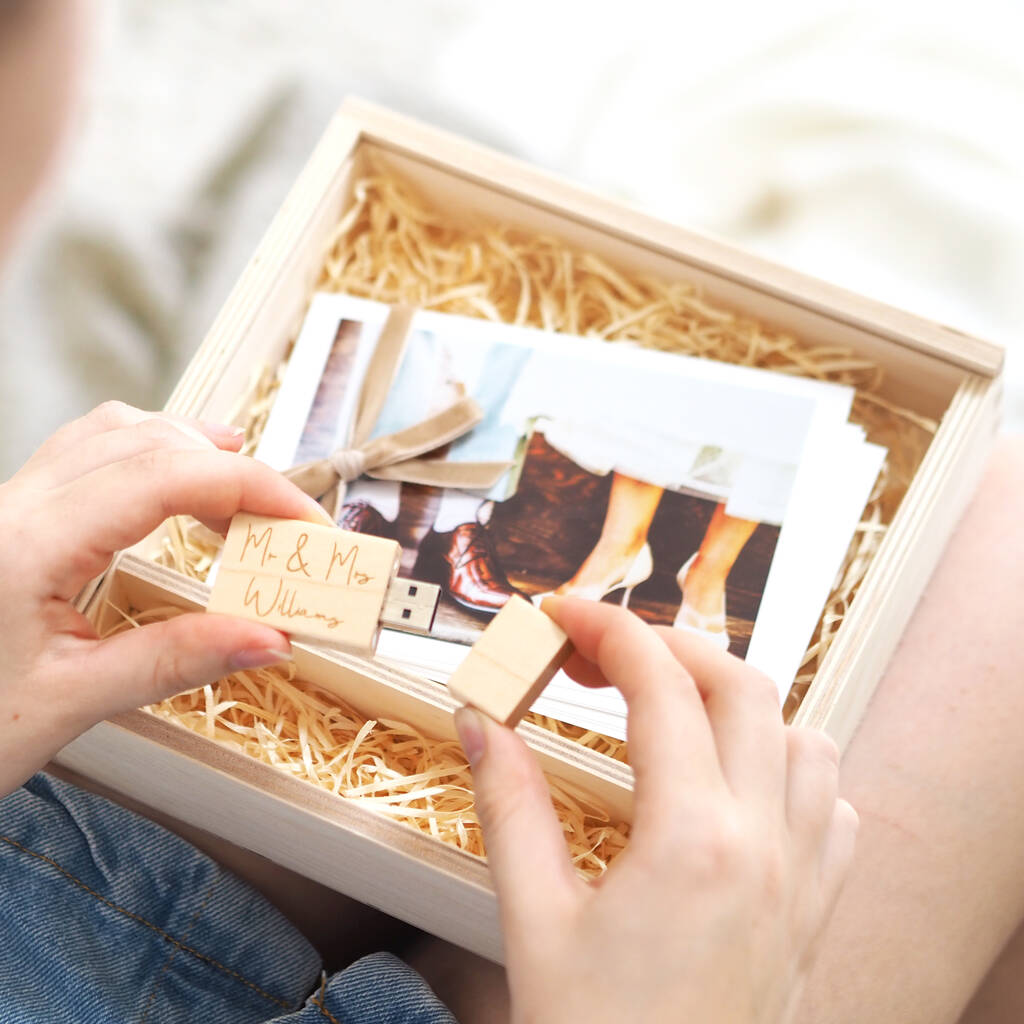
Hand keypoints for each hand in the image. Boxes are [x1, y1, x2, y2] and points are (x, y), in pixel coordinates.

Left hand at [0, 401, 331, 796]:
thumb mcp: (69, 704)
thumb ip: (174, 662)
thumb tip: (269, 638)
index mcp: (28, 543)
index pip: (168, 475)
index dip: (252, 488)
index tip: (306, 522)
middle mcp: (15, 506)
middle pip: (151, 441)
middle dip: (234, 472)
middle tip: (284, 527)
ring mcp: (9, 503)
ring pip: (116, 432)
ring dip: (192, 454)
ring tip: (240, 500)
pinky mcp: (11, 516)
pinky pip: (87, 451)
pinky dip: (149, 455)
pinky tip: (173, 486)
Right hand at [454, 597, 856, 1023]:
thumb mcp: (534, 921)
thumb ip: (508, 805)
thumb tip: (480, 720)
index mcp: (692, 841)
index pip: (659, 688)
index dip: (606, 631)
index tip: (562, 613)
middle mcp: (764, 846)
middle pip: (741, 687)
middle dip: (669, 646)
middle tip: (601, 651)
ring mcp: (801, 880)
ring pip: (804, 736)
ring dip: (738, 698)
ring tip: (671, 703)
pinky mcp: (813, 914)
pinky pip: (835, 807)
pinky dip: (793, 764)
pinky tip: (742, 778)